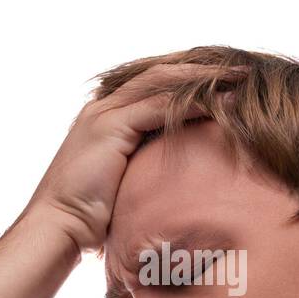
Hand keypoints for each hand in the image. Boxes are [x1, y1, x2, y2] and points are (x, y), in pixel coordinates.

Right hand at [26, 63, 237, 254]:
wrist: (58, 228)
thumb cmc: (89, 219)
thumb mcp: (122, 185)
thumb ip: (143, 169)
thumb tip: (177, 181)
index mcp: (105, 117)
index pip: (151, 84)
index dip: (188, 79)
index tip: (223, 81)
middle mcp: (103, 107)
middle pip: (160, 74)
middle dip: (201, 69)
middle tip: (240, 69)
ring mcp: (105, 114)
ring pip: (162, 83)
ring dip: (204, 78)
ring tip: (240, 77)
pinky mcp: (110, 127)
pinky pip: (159, 106)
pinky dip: (193, 103)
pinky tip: (221, 104)